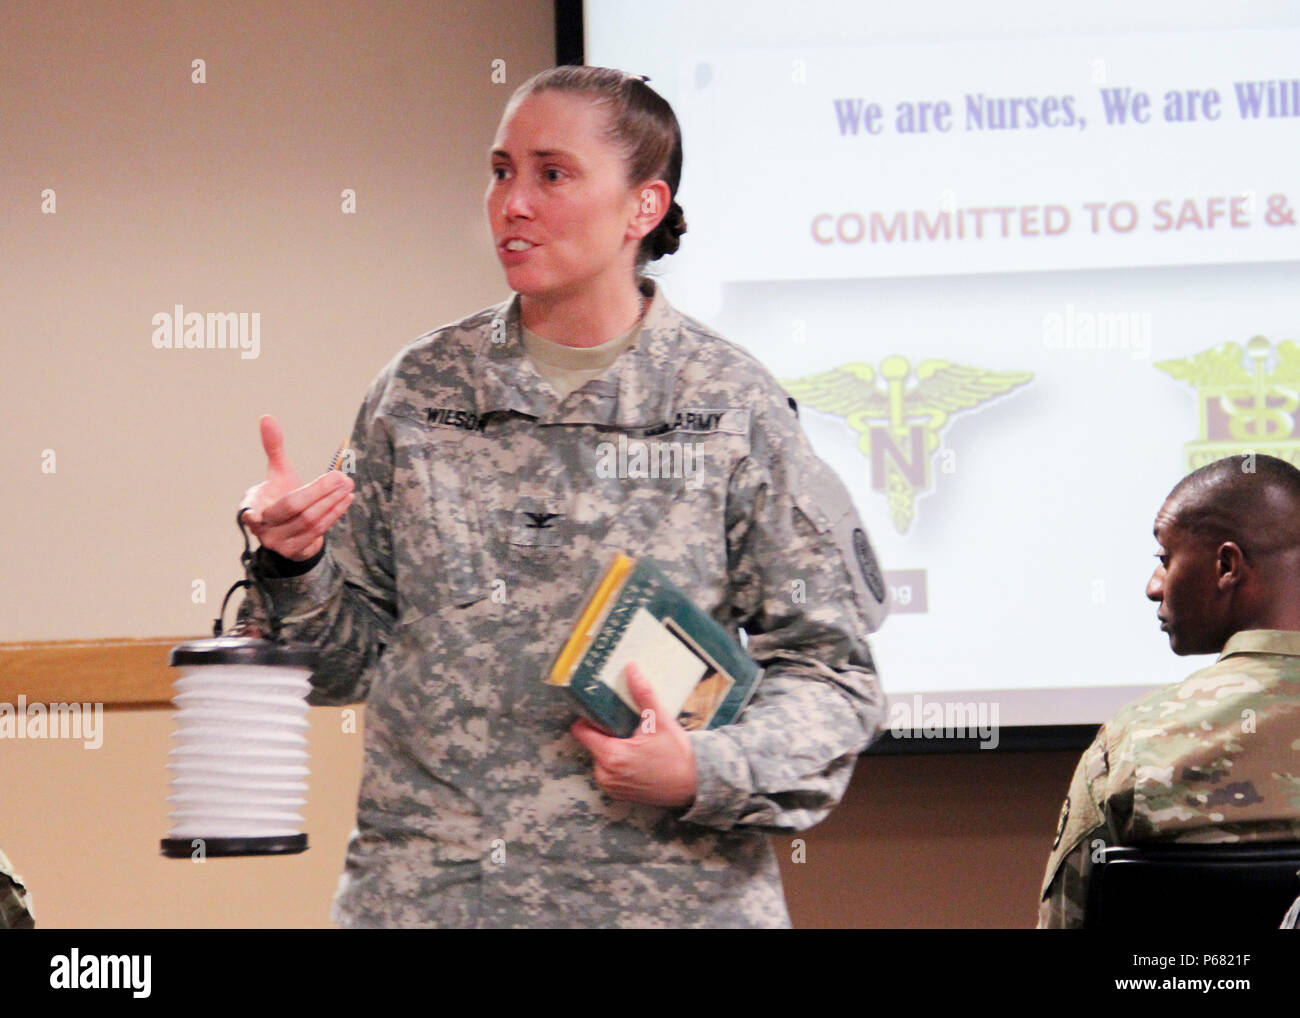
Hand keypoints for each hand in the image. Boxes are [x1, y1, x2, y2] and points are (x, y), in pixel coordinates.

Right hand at [239, 414, 353, 560]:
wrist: (287, 529)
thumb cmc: (280, 495)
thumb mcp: (278, 472)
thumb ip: (273, 447)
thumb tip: (267, 417)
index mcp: (253, 509)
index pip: (254, 511)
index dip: (253, 514)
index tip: (254, 515)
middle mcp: (263, 529)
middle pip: (295, 509)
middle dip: (320, 492)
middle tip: (341, 476)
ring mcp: (280, 544)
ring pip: (310, 521)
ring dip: (332, 502)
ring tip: (348, 485)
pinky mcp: (297, 551)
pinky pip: (319, 531)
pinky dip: (334, 514)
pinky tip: (346, 500)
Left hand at [570, 662, 697, 807]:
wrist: (695, 784)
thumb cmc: (678, 757)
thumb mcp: (661, 721)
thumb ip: (643, 694)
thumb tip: (631, 669)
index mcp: (612, 756)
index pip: (580, 731)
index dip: (588, 717)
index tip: (601, 710)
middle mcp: (606, 775)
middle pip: (590, 743)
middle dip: (604, 732)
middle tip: (624, 724)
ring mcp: (611, 786)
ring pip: (599, 757)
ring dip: (610, 747)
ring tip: (632, 741)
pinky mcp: (618, 793)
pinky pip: (608, 771)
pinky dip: (617, 762)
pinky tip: (635, 755)